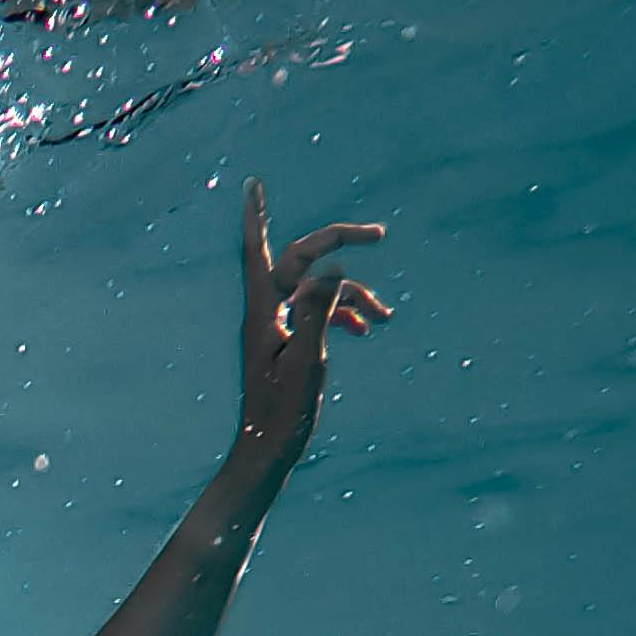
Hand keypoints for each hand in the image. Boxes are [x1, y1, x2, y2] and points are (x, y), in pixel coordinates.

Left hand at [238, 179, 390, 467]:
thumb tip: (330, 270)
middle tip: (379, 234)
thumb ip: (317, 314)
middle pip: (301, 262)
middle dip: (338, 246)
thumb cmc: (282, 414)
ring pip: (318, 290)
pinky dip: (344, 313)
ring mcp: (278, 327)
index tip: (251, 182)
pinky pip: (318, 312)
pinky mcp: (290, 341)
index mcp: (262, 312)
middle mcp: (266, 313)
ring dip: (354, 295)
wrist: (266, 452)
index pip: (258, 252)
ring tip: (384, 317)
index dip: (256, 216)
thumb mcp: (307, 362)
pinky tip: (366, 327)